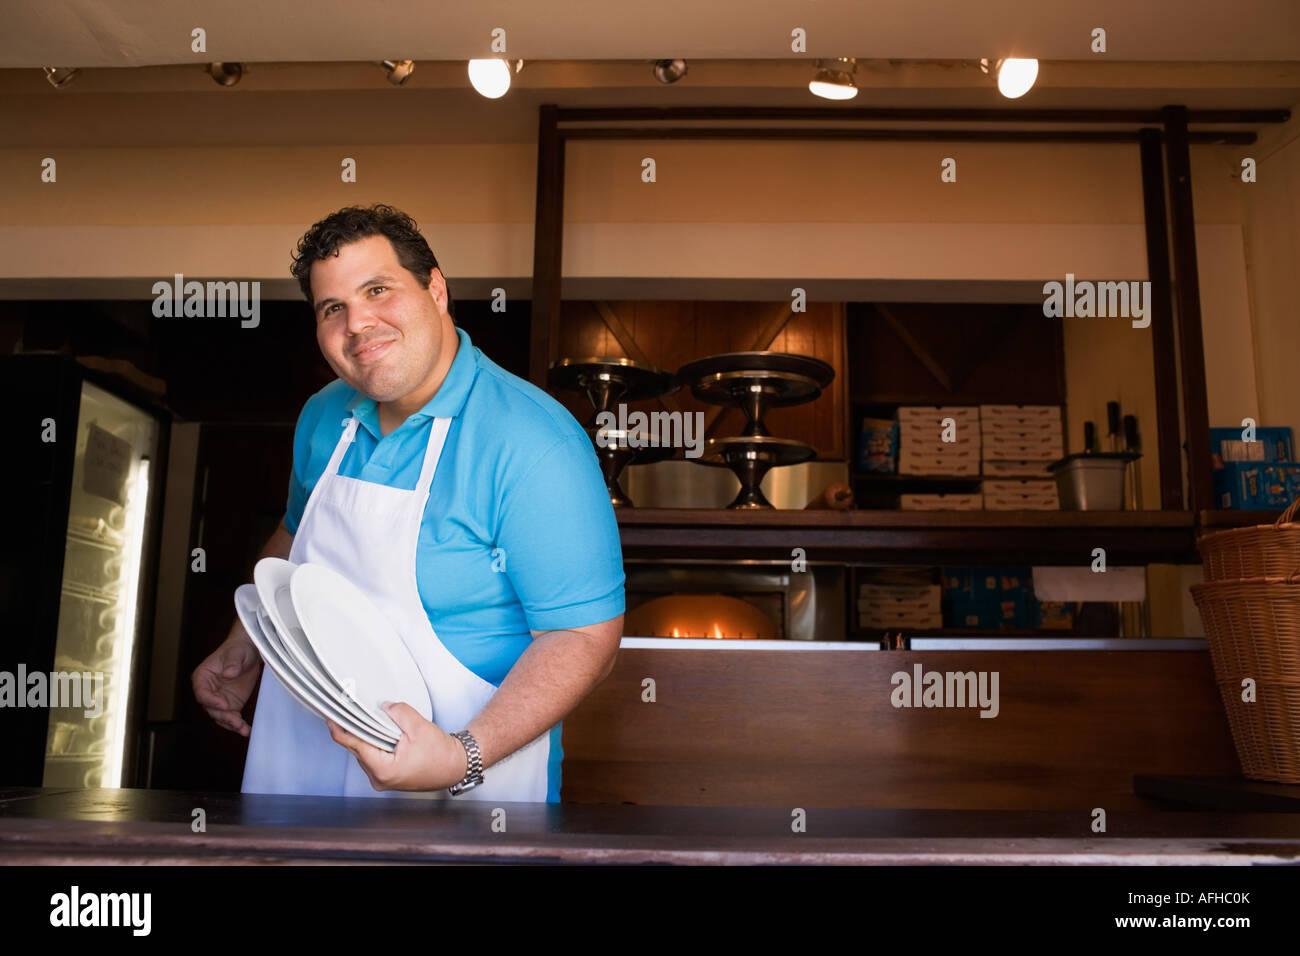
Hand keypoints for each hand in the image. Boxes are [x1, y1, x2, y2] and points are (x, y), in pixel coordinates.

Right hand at [191, 623, 262, 736]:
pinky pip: (233, 718)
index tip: (224, 705)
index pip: (202, 693)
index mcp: (202, 677)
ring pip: (221, 716)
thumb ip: (232, 663)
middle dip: (223, 716)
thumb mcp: (236, 653)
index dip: (211, 700)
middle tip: (236, 721)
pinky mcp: (232, 705)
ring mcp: (220, 699)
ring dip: (231, 724)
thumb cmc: (238, 649)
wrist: (250, 651)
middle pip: (211, 708)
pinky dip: (239, 725)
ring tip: (243, 729)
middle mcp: (209, 691)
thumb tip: (229, 674)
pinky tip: (247, 731)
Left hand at [327, 703, 467, 791]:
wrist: (455, 766)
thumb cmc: (440, 754)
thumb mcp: (418, 726)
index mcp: (383, 769)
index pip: (353, 745)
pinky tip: (385, 735)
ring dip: (370, 737)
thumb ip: (397, 712)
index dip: (340, 728)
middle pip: (358, 748)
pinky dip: (377, 745)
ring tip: (380, 725)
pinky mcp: (387, 777)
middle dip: (359, 729)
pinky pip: (374, 757)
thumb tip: (382, 706)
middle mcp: (378, 779)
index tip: (330, 716)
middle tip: (357, 711)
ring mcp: (382, 780)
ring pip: (365, 752)